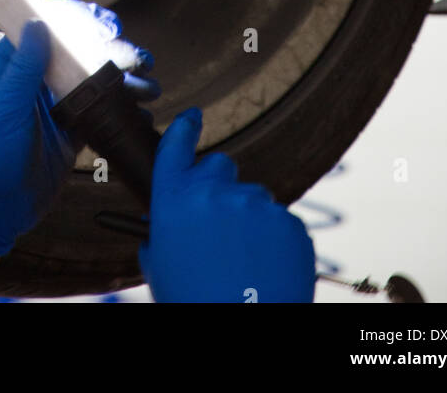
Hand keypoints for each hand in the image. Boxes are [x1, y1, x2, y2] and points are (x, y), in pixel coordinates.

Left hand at [0, 1, 157, 255]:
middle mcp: (38, 81)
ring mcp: (57, 106)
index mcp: (15, 66)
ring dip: (124, 80)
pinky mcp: (72, 132)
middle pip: (79, 52)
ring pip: (95, 81)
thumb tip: (38, 22)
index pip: (48, 28)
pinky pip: (101, 112)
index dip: (79, 20)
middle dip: (113, 51)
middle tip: (139, 59)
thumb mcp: (4, 106)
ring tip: (148, 87)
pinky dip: (123, 109)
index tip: (107, 26)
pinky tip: (142, 111)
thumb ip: (24, 66)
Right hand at [139, 109, 314, 302]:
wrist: (241, 329)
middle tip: (220, 221)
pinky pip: (279, 221)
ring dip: (249, 218)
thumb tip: (161, 220)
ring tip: (244, 261)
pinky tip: (265, 268)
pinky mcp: (287, 221)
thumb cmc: (193, 301)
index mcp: (176, 200)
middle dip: (220, 186)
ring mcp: (255, 204)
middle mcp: (214, 192)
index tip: (192, 118)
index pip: (175, 147)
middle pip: (220, 166)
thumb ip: (159, 234)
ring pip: (253, 198)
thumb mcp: (160, 267)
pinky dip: (274, 240)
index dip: (184, 128)